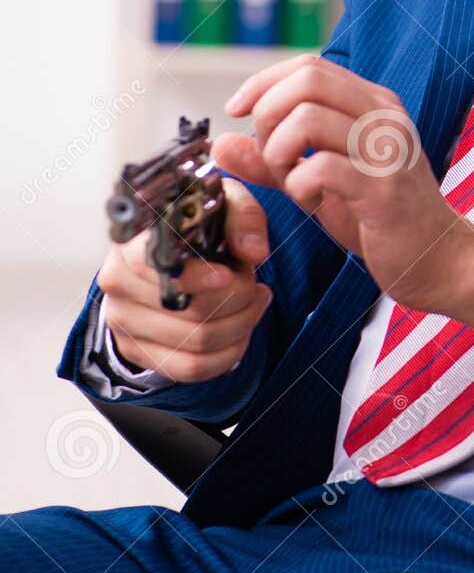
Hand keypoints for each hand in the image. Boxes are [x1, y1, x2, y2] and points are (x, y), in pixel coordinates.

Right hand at [95, 178, 272, 381]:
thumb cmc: (193, 228)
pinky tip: (240, 334)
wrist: (164, 257)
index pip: (151, 264)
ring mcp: (124, 322)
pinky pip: (190, 368)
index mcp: (130, 242)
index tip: (230, 275)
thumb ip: (243, 217)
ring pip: (195, 342)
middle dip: (238, 301)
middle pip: (188, 311)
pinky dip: (226, 356)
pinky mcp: (138, 352)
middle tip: (256, 287)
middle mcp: (118, 284)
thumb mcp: (219, 204)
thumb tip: (255, 253)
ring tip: (253, 305)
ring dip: (240, 327)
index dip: (195, 276)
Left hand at [213, 54, 473, 319]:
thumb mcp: (319, 183)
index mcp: (372, 104)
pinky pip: (319, 168)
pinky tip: (311, 202)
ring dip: (280, 153)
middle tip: (272, 156)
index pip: (309, 66)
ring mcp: (387, 150)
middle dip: (269, 115)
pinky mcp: (384, 188)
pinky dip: (299, 186)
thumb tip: (221, 142)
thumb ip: (272, 161)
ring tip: (292, 181)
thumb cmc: (380, 219)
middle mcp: (384, 116)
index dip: (264, 83)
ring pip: (307, 119)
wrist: (440, 261)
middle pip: (306, 81)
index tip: (238, 112)